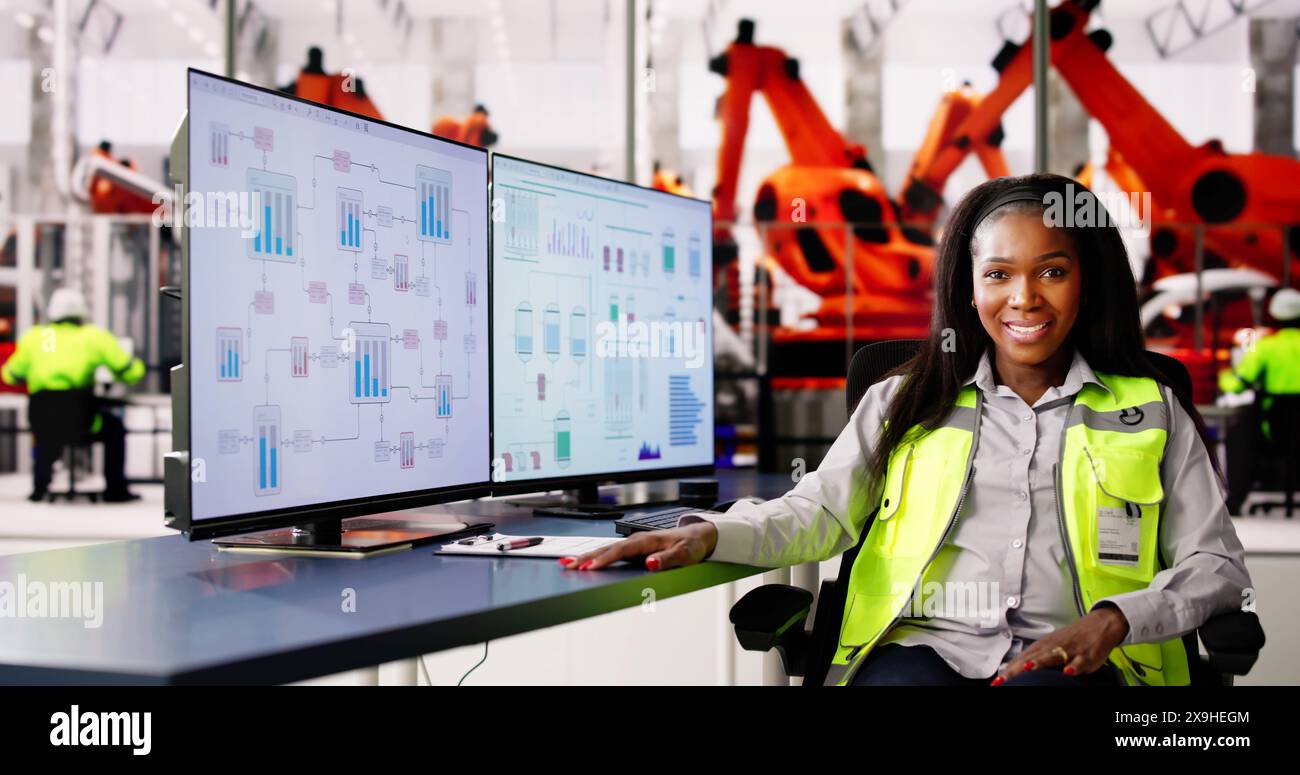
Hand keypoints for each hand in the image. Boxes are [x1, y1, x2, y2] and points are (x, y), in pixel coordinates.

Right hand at [559, 522, 718, 571]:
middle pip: (607, 548)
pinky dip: (594, 556)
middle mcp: (636, 540)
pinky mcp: (632, 549)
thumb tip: (650, 563)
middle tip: (568, 566)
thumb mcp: (685, 555)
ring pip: (605, 549)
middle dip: (586, 557)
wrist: (697, 536)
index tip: (590, 567)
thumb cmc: (690, 545)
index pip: (621, 550)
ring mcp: (633, 544)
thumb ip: (668, 560)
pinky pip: (610, 552)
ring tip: (567, 564)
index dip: (604, 558)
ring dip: (586, 556)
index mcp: (646, 540)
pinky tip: (584, 562)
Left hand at [992, 604, 1129, 684]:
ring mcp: (1069, 650)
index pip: (1021, 660)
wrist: (1098, 625)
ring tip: (1028, 669)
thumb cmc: (1070, 639)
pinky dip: (1074, 667)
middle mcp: (1052, 647)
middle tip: (1003, 680)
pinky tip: (1068, 672)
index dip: (1008, 671)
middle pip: (1031, 659)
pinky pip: (1079, 662)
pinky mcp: (1086, 655)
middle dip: (1016, 670)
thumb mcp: (1049, 647)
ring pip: (1052, 657)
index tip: (996, 682)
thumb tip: (1014, 671)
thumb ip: (1034, 659)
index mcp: (1042, 647)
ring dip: (1040, 663)